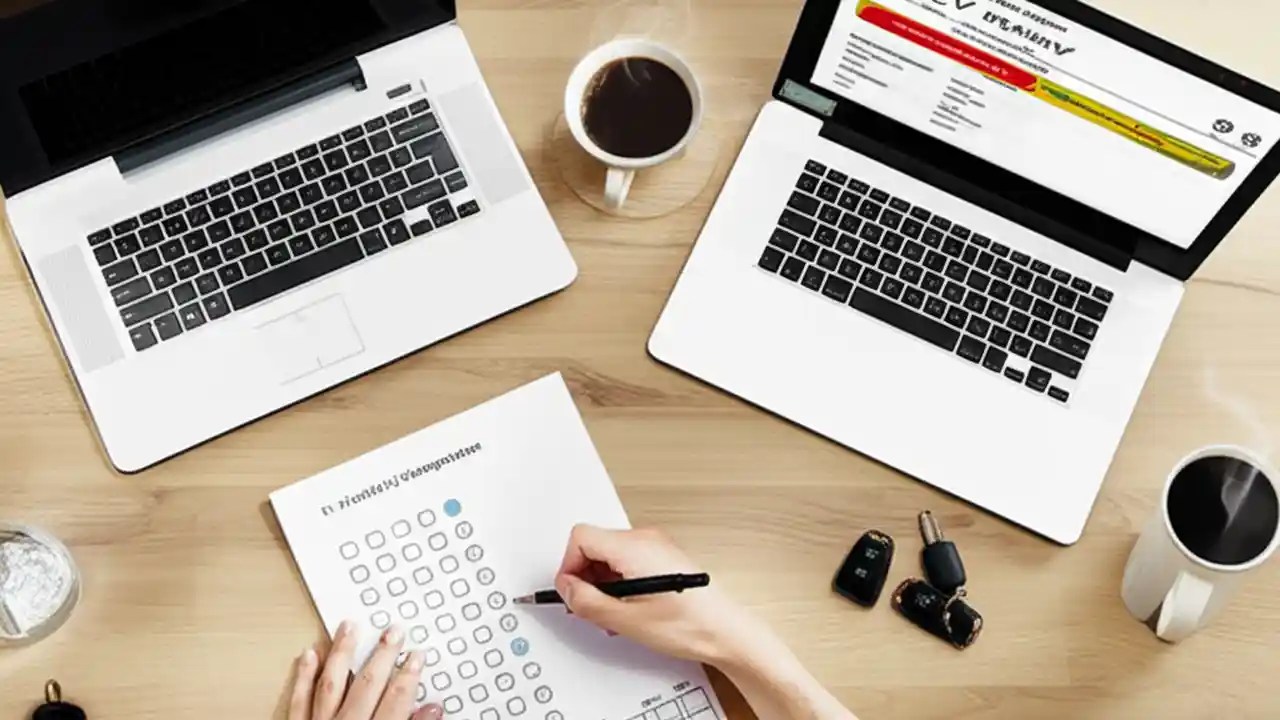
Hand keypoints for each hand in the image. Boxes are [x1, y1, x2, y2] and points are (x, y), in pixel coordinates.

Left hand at [288, 621, 442, 719]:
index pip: (396, 700)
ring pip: (331, 684)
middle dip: (383, 655)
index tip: (418, 655)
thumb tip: (432, 709)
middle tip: (394, 630)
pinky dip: (304, 677)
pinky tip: (310, 654)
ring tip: (349, 627)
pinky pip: (299, 701)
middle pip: (367, 684)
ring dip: (342, 653)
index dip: (409, 675)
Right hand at [554, 525, 762, 664]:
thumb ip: (587, 602)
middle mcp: (646, 538)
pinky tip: (627, 609)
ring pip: (610, 555)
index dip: (569, 566)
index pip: (581, 537)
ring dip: (602, 583)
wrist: (726, 631)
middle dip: (585, 577)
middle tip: (588, 607)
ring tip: (611, 614)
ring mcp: (656, 546)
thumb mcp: (626, 620)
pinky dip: (619, 583)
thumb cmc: (689, 624)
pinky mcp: (663, 557)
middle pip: (595, 545)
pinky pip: (628, 561)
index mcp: (634, 547)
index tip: (571, 591)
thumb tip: (567, 589)